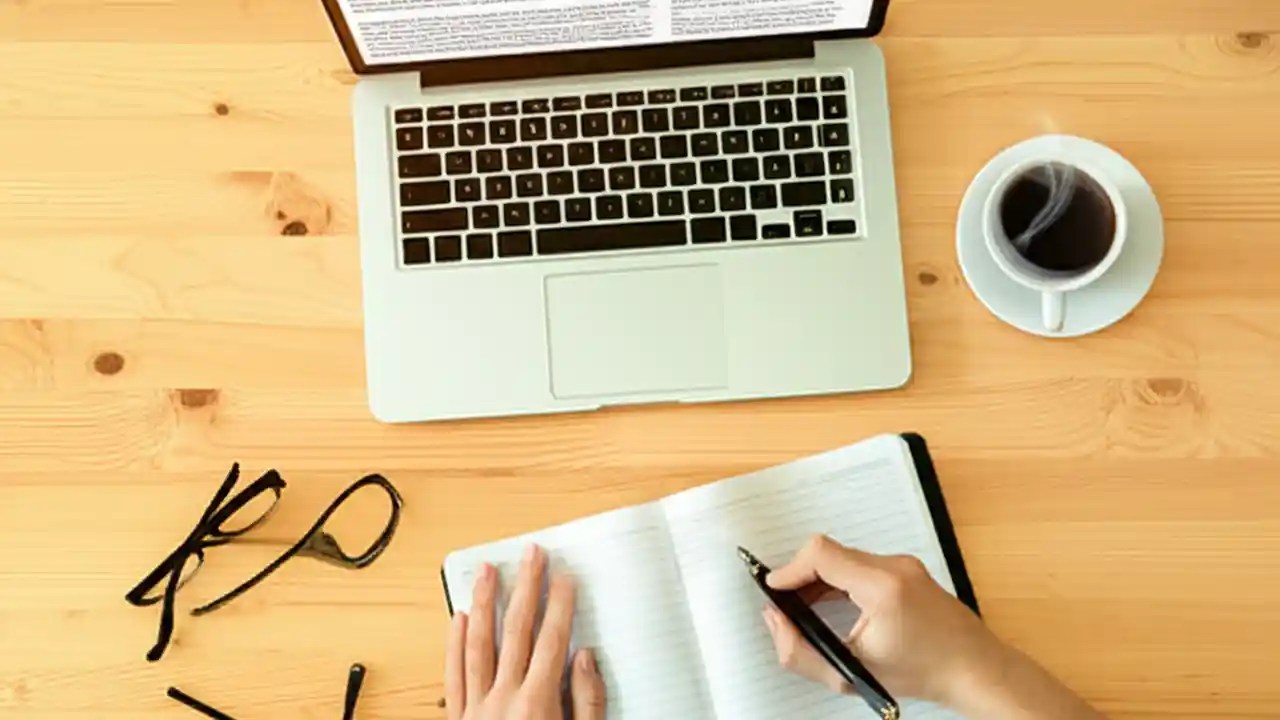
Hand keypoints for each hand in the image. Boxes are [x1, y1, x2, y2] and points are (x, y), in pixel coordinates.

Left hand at [446, 545, 605, 719]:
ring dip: (484, 602)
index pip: (551, 641)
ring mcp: (477, 707)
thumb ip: (586, 703)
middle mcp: (503, 700)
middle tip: (530, 556)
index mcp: (537, 705)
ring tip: (486, 571)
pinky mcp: (458, 717)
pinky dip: (455, 644)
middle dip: (526, 587)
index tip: (564, 577)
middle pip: (516, 631)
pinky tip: (460, 617)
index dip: (559, 605)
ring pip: (478, 644)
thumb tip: (584, 659)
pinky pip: (454, 674)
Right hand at [761, 535, 1002, 705]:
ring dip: (819, 579)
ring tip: (804, 609)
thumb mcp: (851, 674)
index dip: (790, 569)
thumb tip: (775, 622)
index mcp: (882, 587)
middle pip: (829, 554)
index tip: (774, 589)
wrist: (973, 668)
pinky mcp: (906, 570)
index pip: (822, 554)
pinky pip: (861, 565)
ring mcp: (903, 565)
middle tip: (785, 605)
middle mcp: (893, 566)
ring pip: (844, 558)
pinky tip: (832, 606)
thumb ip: (801, 652)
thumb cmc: (923, 673)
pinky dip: (839, 580)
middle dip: (801, 576)